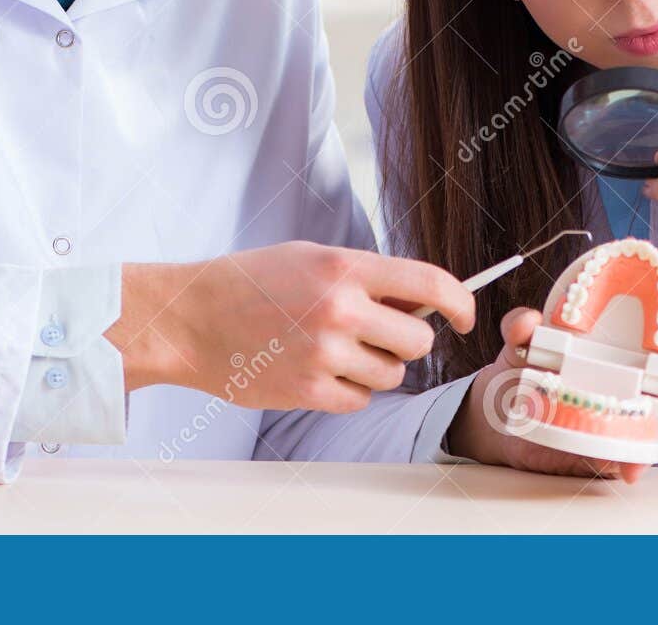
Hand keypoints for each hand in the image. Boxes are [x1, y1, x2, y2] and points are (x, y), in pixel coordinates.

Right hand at [113, 243, 474, 412]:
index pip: (431, 284)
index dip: (461, 303)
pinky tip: (317, 370)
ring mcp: (325, 354)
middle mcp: (340, 309)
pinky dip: (348, 391)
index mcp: (344, 267)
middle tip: (378, 334)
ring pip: (393, 375)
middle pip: (418, 341)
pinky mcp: (309, 392)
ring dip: (376, 368)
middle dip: (407, 341)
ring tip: (335, 350)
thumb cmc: (250, 282)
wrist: (191, 318)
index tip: (466, 316)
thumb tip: (423, 299)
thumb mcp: (311, 257)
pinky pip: (361, 400)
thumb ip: (366, 275)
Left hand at [446, 297, 657, 482]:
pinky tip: (628, 468)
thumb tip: (528, 322)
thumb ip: (521, 326)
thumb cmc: (524, 369)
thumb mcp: (519, 342)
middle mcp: (639, 368)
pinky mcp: (623, 441)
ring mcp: (636, 407)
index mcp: (624, 332)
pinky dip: (640, 461)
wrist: (505, 420)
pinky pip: (644, 452)